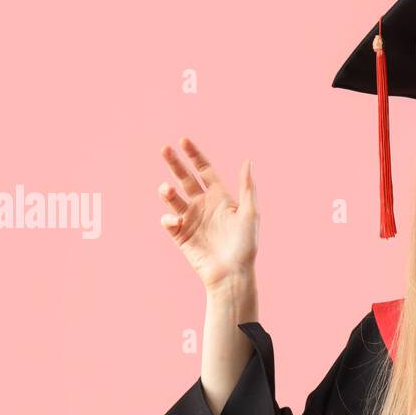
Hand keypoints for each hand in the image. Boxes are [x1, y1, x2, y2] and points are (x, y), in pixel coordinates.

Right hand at [158, 136, 258, 291]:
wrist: (232, 273)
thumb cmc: (245, 245)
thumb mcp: (250, 213)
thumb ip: (247, 187)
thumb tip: (248, 161)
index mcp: (220, 197)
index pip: (204, 170)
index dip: (194, 155)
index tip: (183, 140)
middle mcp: (203, 205)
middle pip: (185, 178)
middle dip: (175, 163)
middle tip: (164, 149)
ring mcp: (191, 219)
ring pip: (173, 197)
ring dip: (167, 191)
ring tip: (167, 189)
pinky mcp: (180, 235)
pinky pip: (168, 220)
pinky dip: (168, 217)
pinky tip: (175, 220)